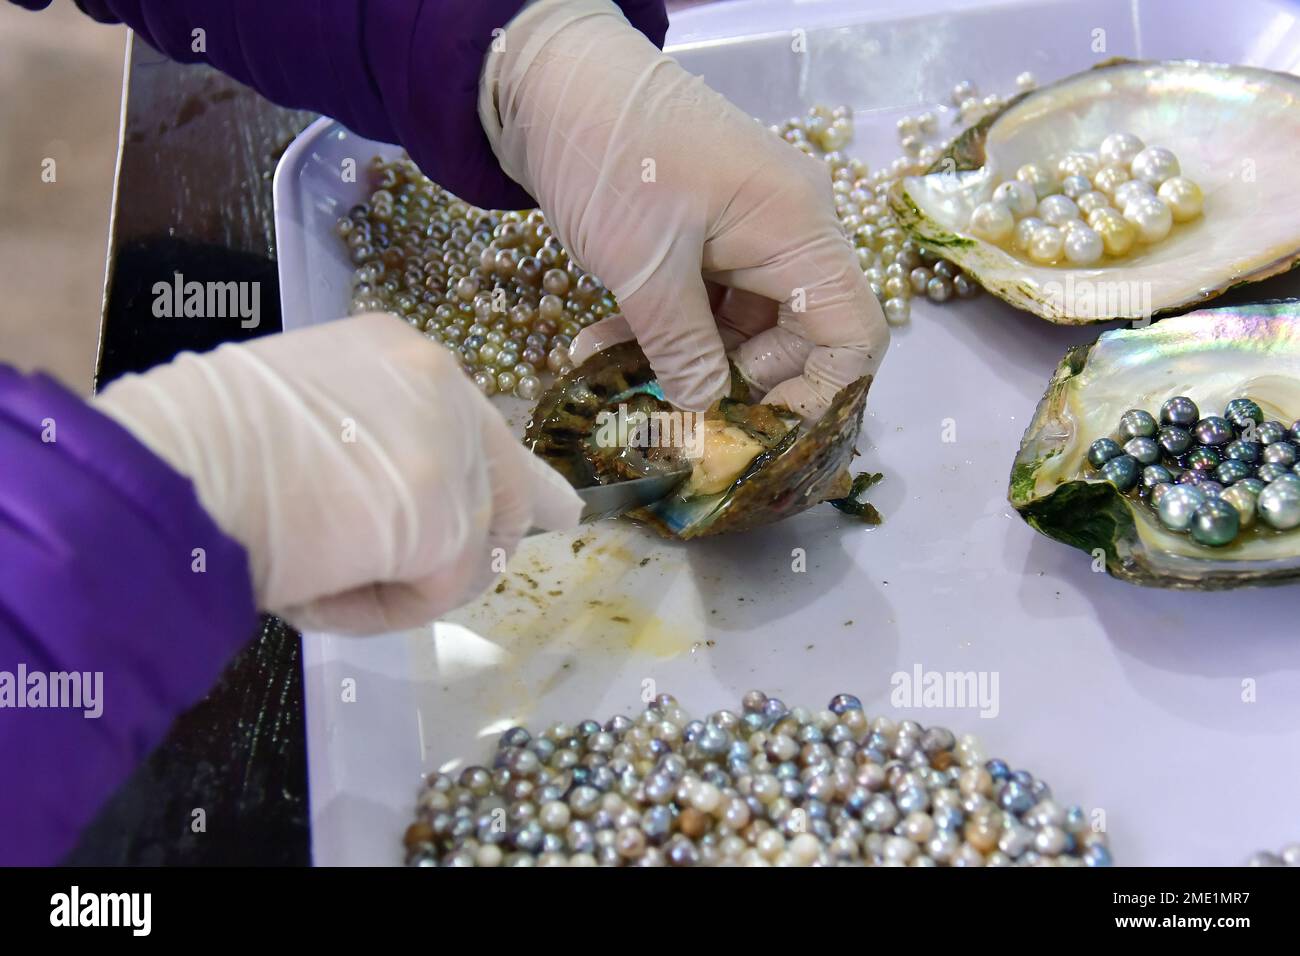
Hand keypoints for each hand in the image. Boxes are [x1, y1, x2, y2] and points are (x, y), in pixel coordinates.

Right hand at [93, 314, 581, 633]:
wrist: (167, 470)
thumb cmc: (199, 447)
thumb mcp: (304, 420)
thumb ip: (371, 447)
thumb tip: (421, 511)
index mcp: (403, 354)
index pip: (480, 423)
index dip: (508, 477)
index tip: (554, 511)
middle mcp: (443, 386)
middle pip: (506, 488)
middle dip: (486, 541)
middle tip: (473, 563)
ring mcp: (449, 450)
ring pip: (468, 554)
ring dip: (401, 585)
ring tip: (316, 576)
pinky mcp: (444, 521)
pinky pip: (433, 597)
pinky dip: (376, 613)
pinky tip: (315, 593)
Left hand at [479, 0, 888, 418]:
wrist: (549, 75)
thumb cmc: (611, 155)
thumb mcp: (644, 265)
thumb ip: (682, 347)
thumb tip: (705, 416)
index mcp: (798, 229)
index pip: (853, 333)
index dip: (819, 397)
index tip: (758, 436)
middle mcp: (786, 233)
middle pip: (797, 340)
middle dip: (737, 387)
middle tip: (675, 418)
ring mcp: (744, 234)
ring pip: (740, 329)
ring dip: (683, 364)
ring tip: (616, 386)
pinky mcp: (703, 237)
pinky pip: (702, 304)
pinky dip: (660, 333)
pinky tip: (599, 352)